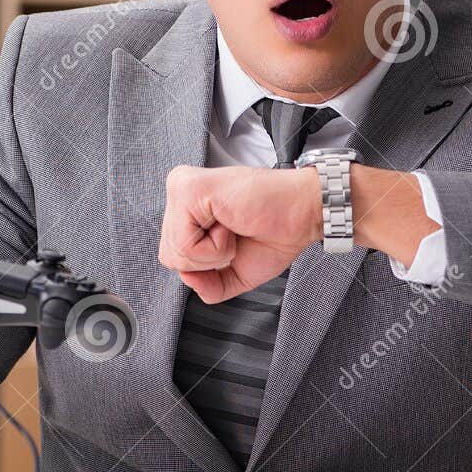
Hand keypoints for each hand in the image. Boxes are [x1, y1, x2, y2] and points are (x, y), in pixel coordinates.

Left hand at [158, 165, 319, 302]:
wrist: (303, 214)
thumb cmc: (275, 232)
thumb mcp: (234, 272)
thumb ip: (206, 285)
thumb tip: (187, 278)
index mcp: (185, 206)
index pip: (172, 255)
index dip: (207, 263)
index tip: (234, 238)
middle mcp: (179, 191)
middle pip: (169, 257)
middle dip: (209, 260)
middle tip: (235, 233)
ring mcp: (181, 187)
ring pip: (175, 253)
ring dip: (214, 253)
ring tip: (234, 227)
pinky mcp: (189, 189)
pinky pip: (185, 244)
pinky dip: (216, 247)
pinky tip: (232, 223)